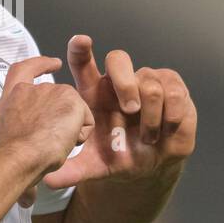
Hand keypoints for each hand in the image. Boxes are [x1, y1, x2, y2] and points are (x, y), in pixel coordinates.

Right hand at [0, 56, 94, 200]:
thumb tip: (26, 200)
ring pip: (74, 110)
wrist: (18, 156)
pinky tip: (67, 143)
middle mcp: (31, 89)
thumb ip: (18, 162)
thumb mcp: (6, 149)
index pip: (24, 70)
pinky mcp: (71, 101)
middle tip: (54, 141)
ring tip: (57, 145)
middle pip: (57, 96)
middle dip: (63, 116)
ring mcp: (52, 91)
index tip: (52, 64)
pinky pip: (86, 121)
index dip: (39, 64)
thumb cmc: (6, 159)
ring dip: (71, 128)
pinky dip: (81, 134)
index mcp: (11, 98)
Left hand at [43, 36, 195, 189]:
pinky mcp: (174, 89)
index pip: (83, 63)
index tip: (80, 41)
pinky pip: (175, 93)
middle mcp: (120, 82)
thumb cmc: (118, 155)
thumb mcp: (94, 165)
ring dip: (150, 116)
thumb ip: (72, 169)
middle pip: (119, 59)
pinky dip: (170, 116)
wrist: (150, 166)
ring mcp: (148, 82)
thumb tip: (49, 181)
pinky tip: (165, 130)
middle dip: (124, 82)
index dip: (80, 50)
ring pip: (151, 82)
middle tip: (128, 109)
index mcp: (95, 92)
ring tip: (147, 137)